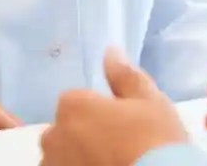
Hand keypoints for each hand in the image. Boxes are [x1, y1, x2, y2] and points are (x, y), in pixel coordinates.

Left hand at [40, 50, 188, 165]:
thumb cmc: (154, 143)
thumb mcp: (151, 103)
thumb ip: (125, 76)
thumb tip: (110, 52)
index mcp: (73, 107)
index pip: (78, 102)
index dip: (100, 114)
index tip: (121, 128)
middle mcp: (53, 136)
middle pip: (66, 131)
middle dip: (84, 138)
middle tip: (117, 151)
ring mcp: (52, 165)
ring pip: (62, 158)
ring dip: (77, 160)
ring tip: (111, 165)